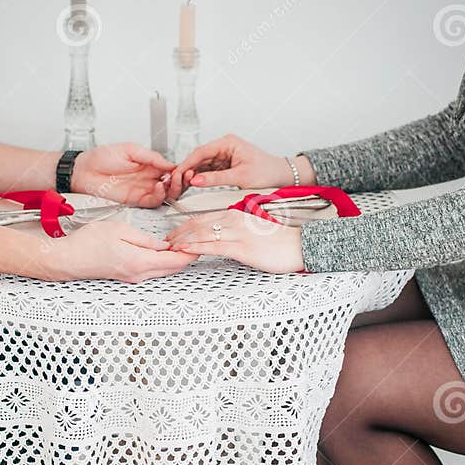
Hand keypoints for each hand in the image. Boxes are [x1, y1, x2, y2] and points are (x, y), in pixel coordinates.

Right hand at [52, 221, 195, 281]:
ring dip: (175, 258)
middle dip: (187, 254)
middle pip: (174, 268)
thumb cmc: (88, 243)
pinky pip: (153, 270)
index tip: (201, 239)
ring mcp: (134, 278)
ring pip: (165, 270)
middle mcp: (140, 275)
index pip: (177, 261)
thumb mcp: (121, 230)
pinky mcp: (128, 276)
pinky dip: (163, 260)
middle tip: (194, 237)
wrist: (67, 259)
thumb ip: (147, 239)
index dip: (192, 251)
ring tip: (180, 240)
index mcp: (140, 262)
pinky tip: (163, 248)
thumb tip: (165, 245)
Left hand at [72, 143, 174, 207]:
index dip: (181, 169)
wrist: (84, 170)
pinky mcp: (136, 200)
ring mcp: (143, 189)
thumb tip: (169, 162)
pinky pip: (153, 201)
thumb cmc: (101, 157)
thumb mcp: (130, 149)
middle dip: (181, 180)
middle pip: (173, 183)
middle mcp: (148, 178)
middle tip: (182, 176)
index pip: (171, 169)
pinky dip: (160, 196)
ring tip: (173, 181)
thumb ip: (151, 157)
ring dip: (173, 189)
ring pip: (167, 194)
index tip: (185, 168)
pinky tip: (160, 188)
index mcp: (149, 164)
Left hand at [165, 210, 304, 273]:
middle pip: (197, 224)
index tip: (173, 234)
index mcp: (235, 214)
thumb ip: (236, 231)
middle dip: (178, 234)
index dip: (184, 226)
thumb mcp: (253, 230)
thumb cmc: (280, 240)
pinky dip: (195, 247)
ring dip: (181, 241)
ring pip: (201, 234)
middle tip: (164, 243)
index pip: (203, 218)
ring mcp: (236, 233)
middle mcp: (233, 220)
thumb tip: (222, 239)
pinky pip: (213, 246)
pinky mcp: (241, 248)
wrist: (300, 244)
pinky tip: (184, 250)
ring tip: (168, 248)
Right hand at [169, 134, 314, 197]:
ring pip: (201, 166)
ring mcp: (223, 156)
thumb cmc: (267, 172)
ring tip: (181, 187)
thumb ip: (216, 179)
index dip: (187, 164)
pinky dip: (200, 179)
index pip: (201, 152)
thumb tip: (196, 181)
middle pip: (198, 158)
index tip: (177, 175)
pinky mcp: (224, 166)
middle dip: (187, 171)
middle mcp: (224, 147)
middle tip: (176, 183)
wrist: (282, 176)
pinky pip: (208, 172)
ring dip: (192, 176)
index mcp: (227, 142)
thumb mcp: (240, 176)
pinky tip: (192, 186)